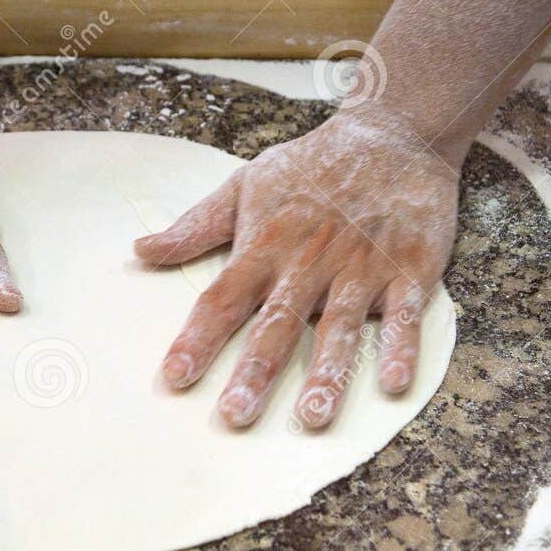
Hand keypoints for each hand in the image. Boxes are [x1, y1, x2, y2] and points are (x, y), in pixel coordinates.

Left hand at [135, 110, 457, 429]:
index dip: (198, 339)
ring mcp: (361, 267)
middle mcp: (310, 262)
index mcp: (267, 245)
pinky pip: (405, 316)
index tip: (174, 378)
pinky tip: (393, 384)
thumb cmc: (313, 166)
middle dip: (256, 371)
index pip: (224, 298)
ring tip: (313, 416)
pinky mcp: (409, 270)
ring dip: (327, 373)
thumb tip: (141, 251)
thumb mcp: (246, 184)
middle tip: (237, 416)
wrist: (393, 134)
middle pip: (278, 323)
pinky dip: (400, 349)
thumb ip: (196, 226)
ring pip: (340, 327)